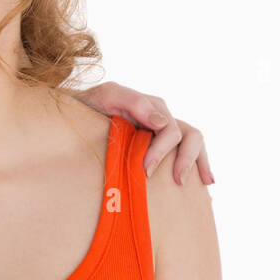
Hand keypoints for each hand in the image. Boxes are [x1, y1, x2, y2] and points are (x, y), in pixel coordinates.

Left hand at [71, 81, 213, 184]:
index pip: (170, 130)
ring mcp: (162, 133)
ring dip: (199, 162)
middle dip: (186, 159)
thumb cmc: (88, 105)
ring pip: (194, 143)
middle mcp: (162, 119)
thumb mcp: (106, 96)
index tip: (146, 169)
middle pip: (190, 136)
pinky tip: (204, 183)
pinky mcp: (159, 145)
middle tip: (176, 181)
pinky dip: (200, 166)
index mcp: (153, 107)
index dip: (162, 150)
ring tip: (201, 183)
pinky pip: (186, 153)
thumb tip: (161, 122)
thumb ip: (133, 102)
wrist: (74, 114)